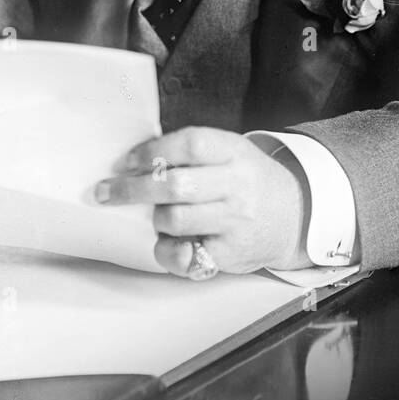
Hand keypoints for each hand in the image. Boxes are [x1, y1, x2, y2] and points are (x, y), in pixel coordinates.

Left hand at [94, 126, 310, 276]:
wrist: (294, 213)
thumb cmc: (246, 180)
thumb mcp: (229, 152)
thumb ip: (191, 152)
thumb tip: (133, 158)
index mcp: (234, 152)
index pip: (189, 144)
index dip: (151, 151)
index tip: (124, 162)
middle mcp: (237, 185)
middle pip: (174, 185)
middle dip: (131, 189)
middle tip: (103, 192)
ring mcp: (235, 221)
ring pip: (174, 219)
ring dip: (155, 218)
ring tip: (158, 215)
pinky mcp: (231, 253)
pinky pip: (184, 255)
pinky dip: (167, 250)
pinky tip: (168, 242)